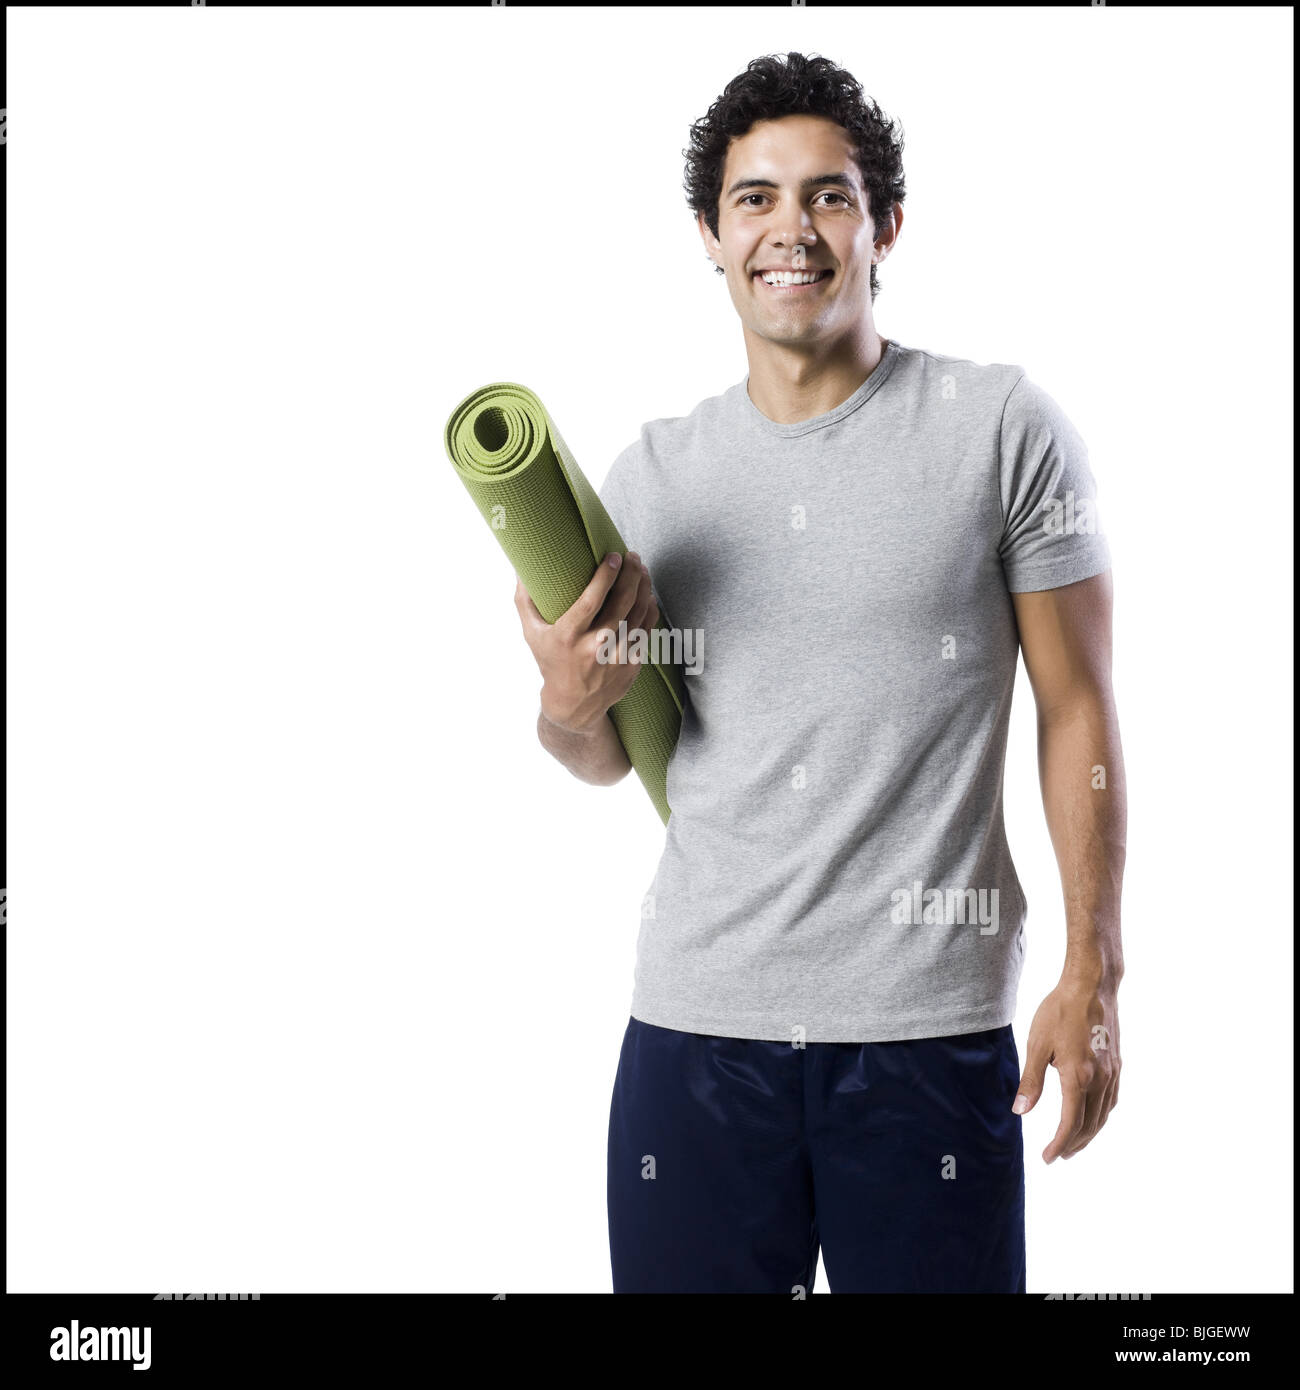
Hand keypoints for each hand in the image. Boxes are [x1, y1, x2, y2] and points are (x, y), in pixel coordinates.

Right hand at [514, 551, 658, 736]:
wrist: (574, 705)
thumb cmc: (550, 661)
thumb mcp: (531, 634)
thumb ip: (525, 601)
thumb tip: (520, 569)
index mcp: (568, 637)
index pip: (591, 601)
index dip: (605, 576)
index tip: (614, 556)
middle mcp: (595, 647)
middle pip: (622, 603)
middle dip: (631, 574)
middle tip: (632, 556)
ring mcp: (617, 657)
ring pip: (639, 614)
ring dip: (644, 587)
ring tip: (641, 569)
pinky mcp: (633, 663)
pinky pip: (647, 629)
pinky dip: (649, 608)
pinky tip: (647, 593)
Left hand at [1014, 973, 1120, 1161]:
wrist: (1091, 987)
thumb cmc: (1060, 1011)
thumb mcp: (1037, 1044)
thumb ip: (1031, 1081)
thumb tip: (1021, 1111)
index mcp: (1078, 1078)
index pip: (1070, 1123)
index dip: (1058, 1144)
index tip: (1048, 1158)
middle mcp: (1100, 1080)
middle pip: (1089, 1125)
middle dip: (1073, 1144)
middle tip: (1059, 1156)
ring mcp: (1113, 1073)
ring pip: (1103, 1116)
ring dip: (1089, 1134)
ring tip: (1074, 1144)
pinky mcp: (1117, 1065)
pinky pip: (1111, 1101)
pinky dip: (1101, 1117)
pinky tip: (1093, 1117)